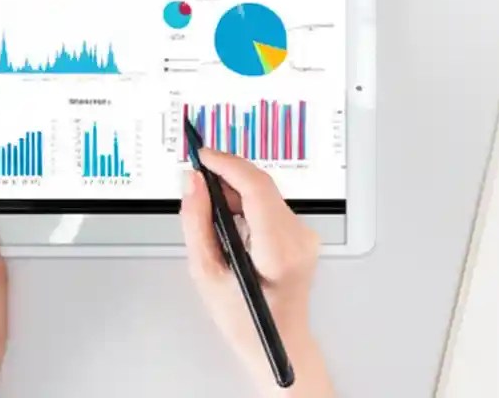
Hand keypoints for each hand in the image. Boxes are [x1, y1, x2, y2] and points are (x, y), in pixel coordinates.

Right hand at [180, 148, 334, 397]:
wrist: (280, 342)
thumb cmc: (246, 321)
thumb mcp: (207, 274)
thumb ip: (196, 223)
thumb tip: (194, 183)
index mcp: (279, 251)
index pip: (256, 188)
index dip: (227, 165)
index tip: (203, 156)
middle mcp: (299, 239)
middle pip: (261, 187)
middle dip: (227, 179)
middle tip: (198, 184)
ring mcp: (305, 236)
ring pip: (266, 194)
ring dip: (236, 195)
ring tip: (213, 218)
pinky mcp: (303, 235)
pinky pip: (272, 206)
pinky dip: (248, 207)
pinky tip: (232, 226)